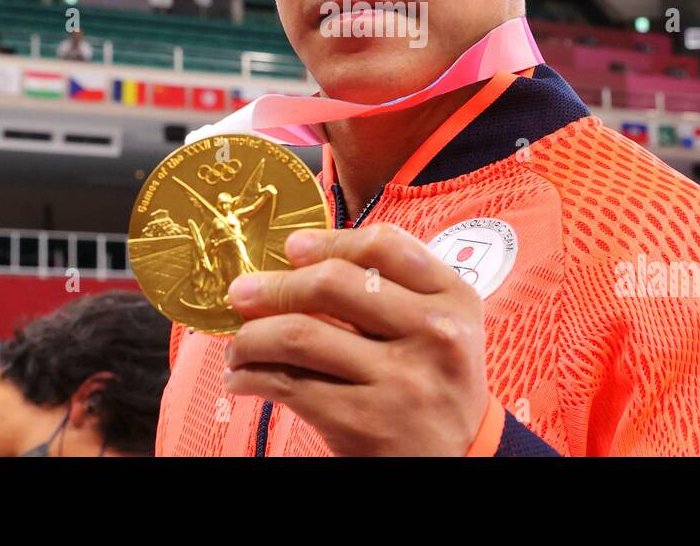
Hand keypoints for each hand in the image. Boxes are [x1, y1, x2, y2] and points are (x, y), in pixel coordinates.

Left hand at [223, 222, 490, 455]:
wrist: (460, 459)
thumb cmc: (437, 384)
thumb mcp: (440, 327)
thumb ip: (393, 290)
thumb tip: (299, 264)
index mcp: (454, 299)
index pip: (385, 246)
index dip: (329, 240)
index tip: (292, 248)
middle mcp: (432, 333)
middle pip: (333, 285)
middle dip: (273, 286)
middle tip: (241, 293)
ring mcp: (398, 379)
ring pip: (300, 335)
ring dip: (252, 336)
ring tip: (239, 345)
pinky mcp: (363, 420)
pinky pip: (289, 384)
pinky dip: (252, 377)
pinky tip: (243, 378)